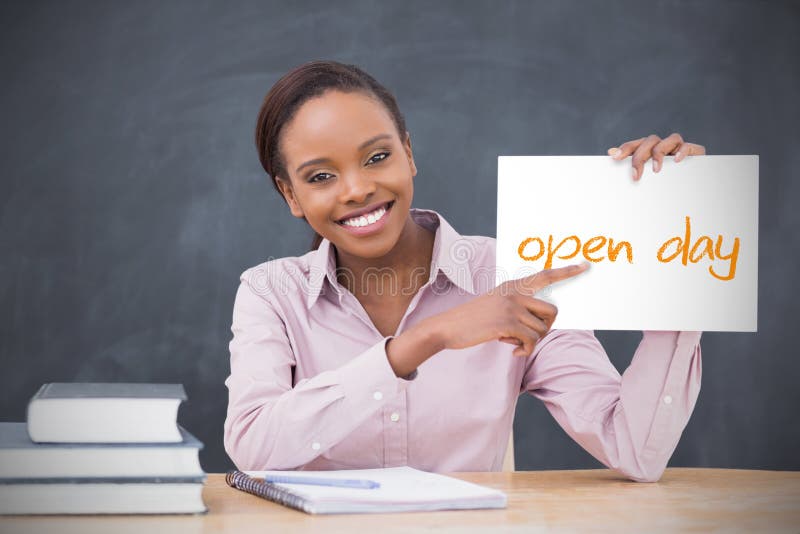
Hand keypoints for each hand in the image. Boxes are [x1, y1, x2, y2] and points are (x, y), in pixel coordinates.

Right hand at [435, 263, 589, 356]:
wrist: (448, 327)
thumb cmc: (472, 319)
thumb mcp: (495, 303)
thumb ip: (517, 305)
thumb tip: (542, 321)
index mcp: (513, 286)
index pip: (545, 275)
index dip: (566, 272)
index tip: (584, 267)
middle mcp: (515, 293)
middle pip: (552, 312)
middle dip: (545, 328)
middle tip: (528, 336)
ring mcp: (511, 307)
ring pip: (542, 330)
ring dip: (530, 342)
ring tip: (510, 341)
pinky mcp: (507, 323)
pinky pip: (532, 342)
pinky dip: (525, 350)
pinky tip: (513, 351)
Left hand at [607, 133, 705, 180]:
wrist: (690, 189)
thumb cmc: (663, 183)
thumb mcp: (644, 176)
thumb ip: (630, 163)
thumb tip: (610, 151)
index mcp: (649, 150)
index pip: (635, 145)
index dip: (625, 149)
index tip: (615, 158)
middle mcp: (663, 145)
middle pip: (650, 141)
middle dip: (640, 157)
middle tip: (635, 176)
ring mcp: (679, 147)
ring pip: (670, 139)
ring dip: (660, 153)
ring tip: (656, 170)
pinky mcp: (694, 152)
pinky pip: (688, 146)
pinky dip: (683, 151)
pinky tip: (677, 161)